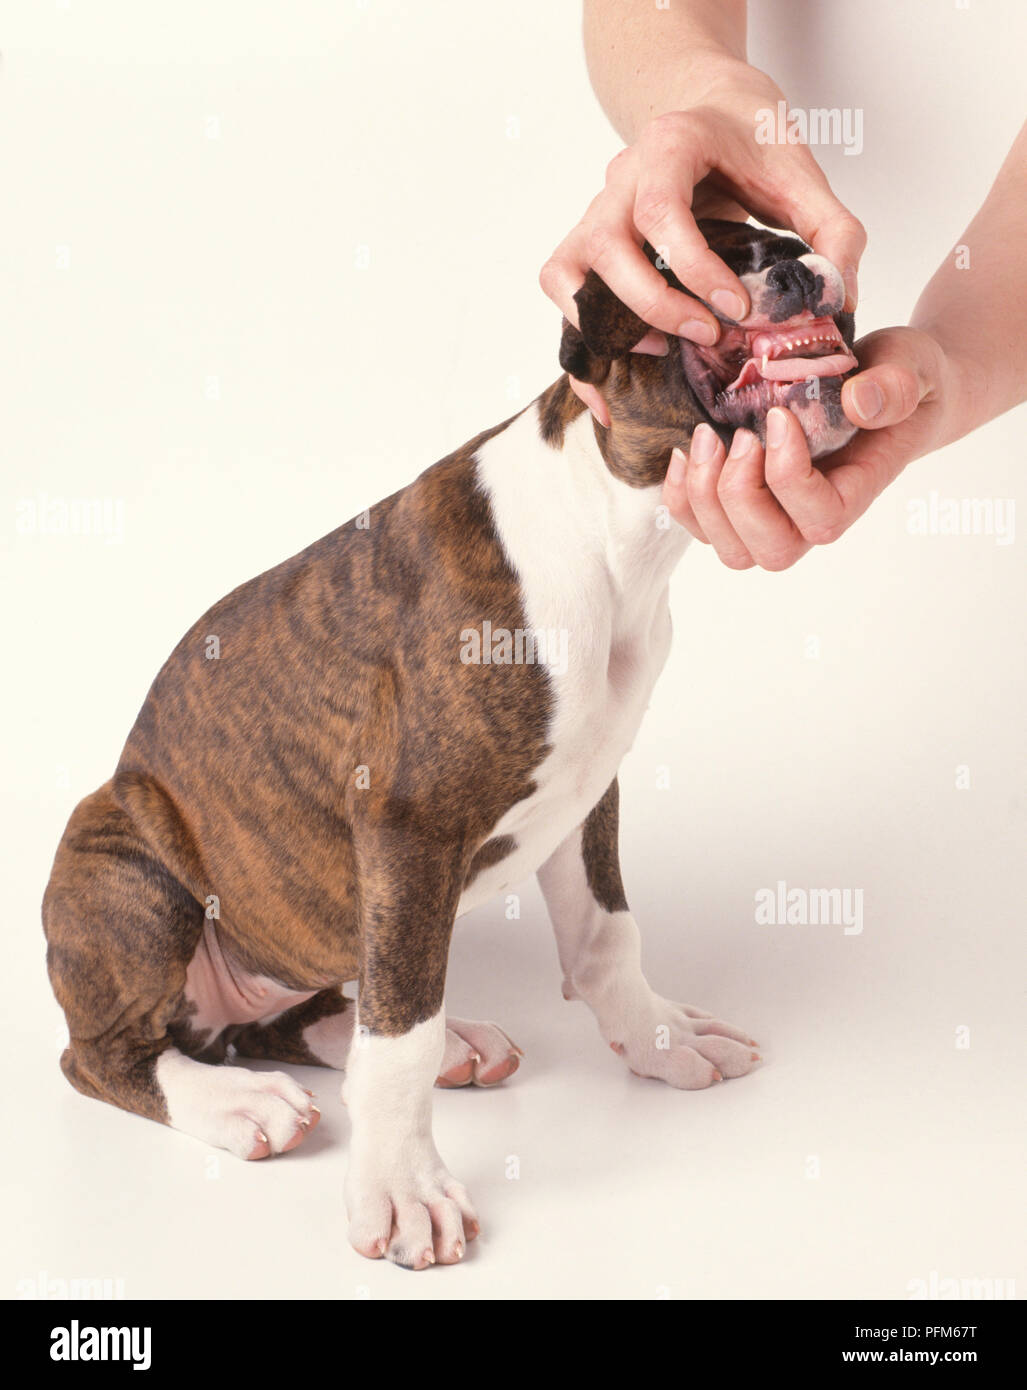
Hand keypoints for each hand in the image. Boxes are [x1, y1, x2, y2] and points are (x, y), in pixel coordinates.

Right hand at [540, 58, 865, 423]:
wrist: (713, 110)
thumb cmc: (752, 141)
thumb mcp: (802, 173)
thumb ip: (833, 230)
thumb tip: (838, 299)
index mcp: (669, 146)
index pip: (660, 210)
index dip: (693, 268)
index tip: (736, 307)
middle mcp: (619, 178)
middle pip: (608, 247)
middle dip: (656, 305)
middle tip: (708, 336)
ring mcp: (595, 211)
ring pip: (569, 271)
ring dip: (609, 321)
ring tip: (661, 351)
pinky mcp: (588, 243)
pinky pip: (560, 286)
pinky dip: (579, 330)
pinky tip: (620, 368)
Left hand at [661, 327, 966, 570]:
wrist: (882, 382)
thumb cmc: (899, 378)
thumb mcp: (910, 366)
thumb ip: (896, 386)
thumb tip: (859, 403)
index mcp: (857, 490)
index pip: (822, 519)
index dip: (790, 478)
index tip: (779, 416)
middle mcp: (812, 517)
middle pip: (769, 549)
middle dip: (740, 495)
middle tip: (738, 435)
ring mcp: (774, 516)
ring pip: (729, 546)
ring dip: (704, 497)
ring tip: (706, 436)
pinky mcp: (741, 503)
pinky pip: (698, 524)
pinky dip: (680, 495)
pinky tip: (683, 450)